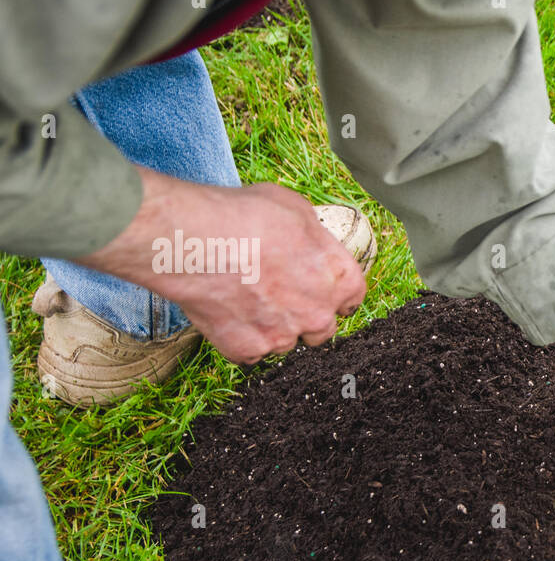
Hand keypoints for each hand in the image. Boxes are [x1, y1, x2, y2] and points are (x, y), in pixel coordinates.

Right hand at [73, 166, 366, 363]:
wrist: (196, 240)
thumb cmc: (244, 216)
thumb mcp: (295, 209)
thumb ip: (314, 237)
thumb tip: (312, 243)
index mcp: (338, 278)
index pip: (353, 298)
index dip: (337, 295)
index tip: (323, 293)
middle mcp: (318, 313)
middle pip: (322, 328)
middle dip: (305, 316)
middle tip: (278, 297)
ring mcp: (283, 336)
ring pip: (284, 342)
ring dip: (272, 327)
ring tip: (245, 299)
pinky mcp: (248, 350)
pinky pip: (250, 351)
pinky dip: (240, 338)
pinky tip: (226, 313)